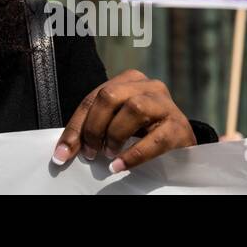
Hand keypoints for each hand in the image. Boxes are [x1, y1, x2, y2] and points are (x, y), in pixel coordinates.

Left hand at [51, 69, 196, 172]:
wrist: (183, 142)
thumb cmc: (144, 131)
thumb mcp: (117, 122)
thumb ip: (94, 126)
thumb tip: (63, 151)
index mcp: (128, 80)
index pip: (93, 98)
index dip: (75, 126)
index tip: (62, 153)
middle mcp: (148, 86)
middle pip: (110, 97)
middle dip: (93, 127)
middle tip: (90, 153)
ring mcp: (166, 104)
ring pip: (133, 109)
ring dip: (115, 135)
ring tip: (108, 154)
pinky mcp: (180, 127)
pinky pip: (155, 139)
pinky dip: (134, 155)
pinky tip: (120, 166)